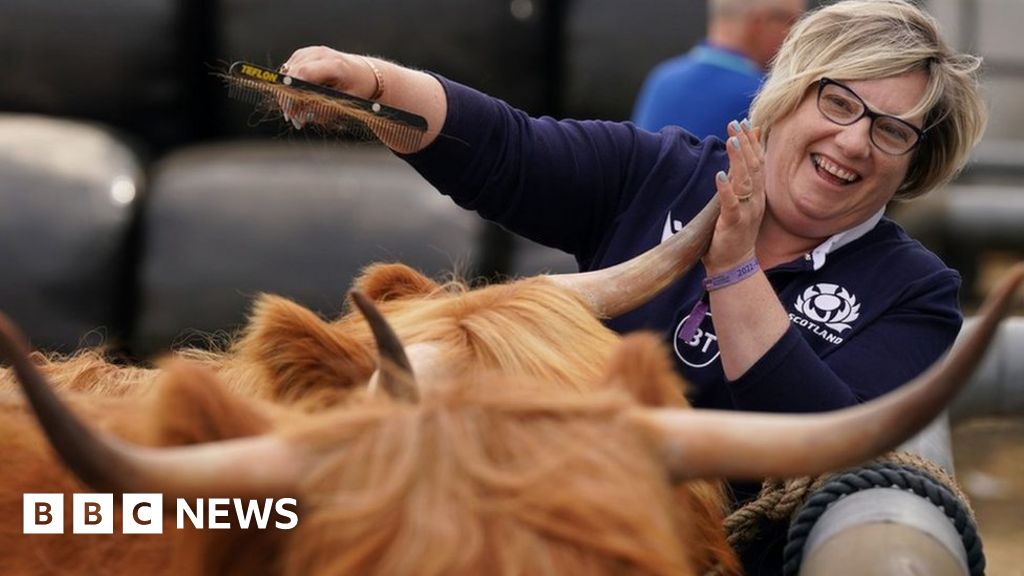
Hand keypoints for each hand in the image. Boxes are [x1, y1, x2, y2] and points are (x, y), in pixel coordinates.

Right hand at [277, 46, 379, 128]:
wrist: (364, 72)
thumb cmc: (358, 87)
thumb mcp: (347, 102)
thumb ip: (326, 108)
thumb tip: (303, 115)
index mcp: (334, 64)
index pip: (304, 73)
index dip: (292, 93)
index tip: (291, 111)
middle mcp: (320, 53)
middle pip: (292, 72)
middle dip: (288, 98)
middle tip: (293, 118)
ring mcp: (310, 51)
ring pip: (287, 72)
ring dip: (287, 94)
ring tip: (296, 113)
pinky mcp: (304, 54)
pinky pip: (289, 71)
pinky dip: (290, 87)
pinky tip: (297, 101)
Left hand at [703, 119, 764, 274]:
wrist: (733, 265)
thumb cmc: (735, 231)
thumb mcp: (741, 200)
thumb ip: (743, 177)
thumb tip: (743, 156)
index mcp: (757, 194)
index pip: (758, 162)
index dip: (752, 142)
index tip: (743, 122)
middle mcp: (755, 200)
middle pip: (754, 167)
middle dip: (745, 144)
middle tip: (735, 124)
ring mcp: (746, 212)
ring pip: (745, 181)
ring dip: (738, 160)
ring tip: (732, 140)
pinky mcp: (733, 224)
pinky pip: (731, 204)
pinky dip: (726, 189)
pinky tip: (720, 174)